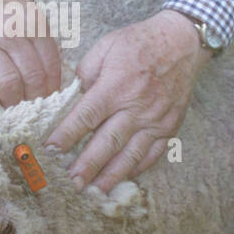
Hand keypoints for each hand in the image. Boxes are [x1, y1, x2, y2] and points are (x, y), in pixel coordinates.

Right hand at [0, 0, 61, 105]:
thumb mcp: (25, 4)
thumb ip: (39, 32)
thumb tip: (51, 66)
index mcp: (32, 23)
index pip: (51, 66)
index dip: (51, 89)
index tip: (48, 99)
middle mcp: (13, 34)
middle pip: (32, 80)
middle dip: (34, 100)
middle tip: (30, 108)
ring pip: (9, 87)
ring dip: (12, 104)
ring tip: (10, 107)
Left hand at [43, 9, 212, 191]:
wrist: (182, 42)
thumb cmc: (140, 42)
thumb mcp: (107, 46)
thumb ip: (86, 72)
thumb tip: (74, 95)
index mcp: (116, 86)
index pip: (86, 116)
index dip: (67, 135)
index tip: (51, 150)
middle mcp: (136, 107)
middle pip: (107, 142)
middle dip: (87, 166)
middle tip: (70, 183)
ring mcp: (156, 120)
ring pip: (131, 155)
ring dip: (111, 175)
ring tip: (94, 191)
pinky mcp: (170, 126)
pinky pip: (153, 154)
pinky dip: (137, 168)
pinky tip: (122, 178)